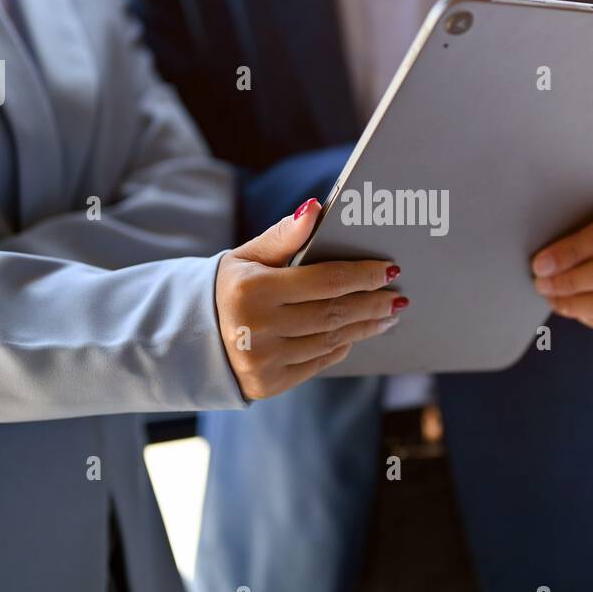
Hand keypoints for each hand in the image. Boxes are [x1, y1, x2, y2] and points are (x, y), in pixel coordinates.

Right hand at [215, 199, 405, 399]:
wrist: (194, 336)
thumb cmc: (230, 286)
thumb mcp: (248, 256)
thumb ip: (284, 235)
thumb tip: (316, 208)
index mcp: (252, 290)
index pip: (324, 281)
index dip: (362, 276)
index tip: (389, 270)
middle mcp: (257, 328)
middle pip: (333, 314)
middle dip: (372, 304)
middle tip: (397, 297)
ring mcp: (263, 360)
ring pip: (330, 341)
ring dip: (364, 327)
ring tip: (387, 315)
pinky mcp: (269, 383)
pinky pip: (318, 363)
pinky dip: (340, 347)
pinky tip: (355, 334)